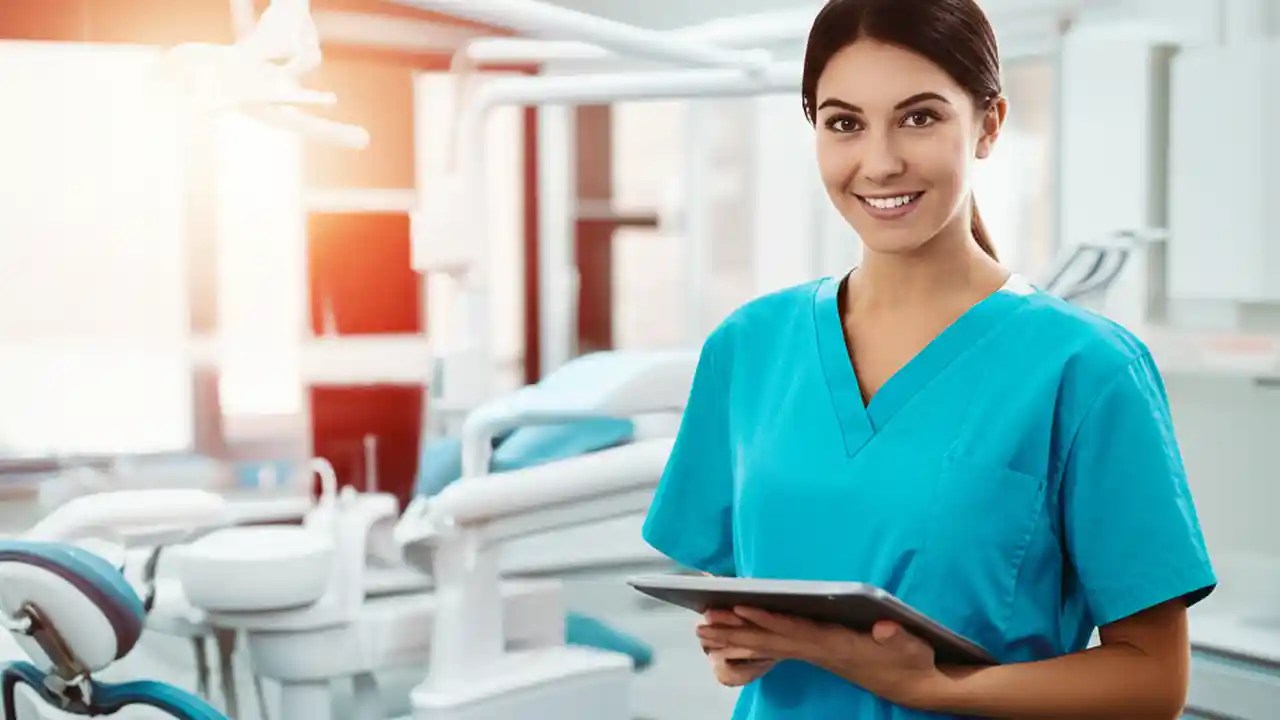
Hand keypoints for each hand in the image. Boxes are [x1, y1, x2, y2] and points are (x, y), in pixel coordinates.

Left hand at [696, 607, 945, 707]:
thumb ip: (897, 637)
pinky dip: (752, 643)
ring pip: (769, 645)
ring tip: (705, 631)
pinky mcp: (817, 653)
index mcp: (837, 644)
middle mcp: (820, 651)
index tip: (741, 606)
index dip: (767, 619)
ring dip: (736, 639)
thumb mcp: (913, 647)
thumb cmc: (913, 659)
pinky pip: (776, 648)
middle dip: (736, 631)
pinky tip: (732, 641)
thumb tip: (883, 628)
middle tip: (702, 623)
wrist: (915, 684)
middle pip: (771, 640)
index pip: (795, 630)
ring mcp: (816, 654)